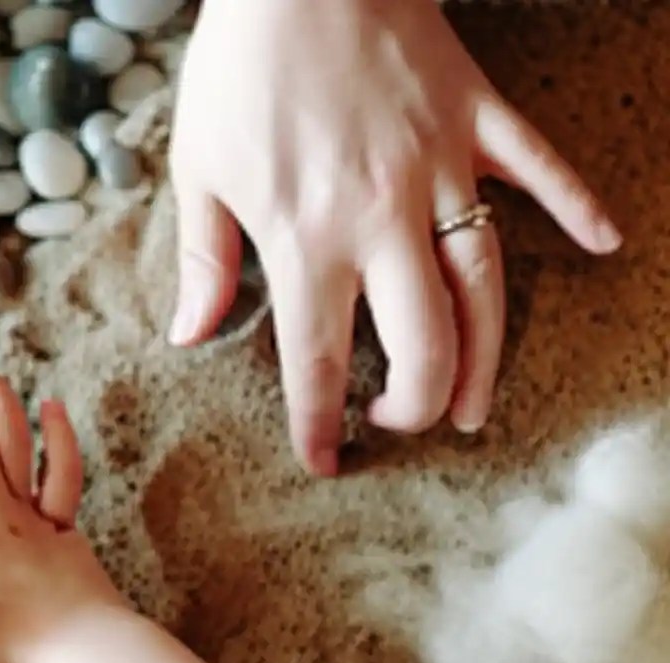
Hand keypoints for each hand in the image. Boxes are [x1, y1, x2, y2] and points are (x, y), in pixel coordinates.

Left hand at [169, 0, 620, 473]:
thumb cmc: (239, 69)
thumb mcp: (199, 167)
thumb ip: (203, 258)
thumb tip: (189, 335)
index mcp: (304, 236)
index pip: (316, 357)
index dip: (316, 421)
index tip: (322, 459)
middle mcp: (381, 218)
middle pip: (424, 340)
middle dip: (416, 401)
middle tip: (403, 423)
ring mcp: (439, 170)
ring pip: (485, 284)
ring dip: (487, 354)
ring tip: (475, 404)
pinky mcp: (478, 121)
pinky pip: (542, 169)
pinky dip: (578, 204)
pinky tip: (606, 242)